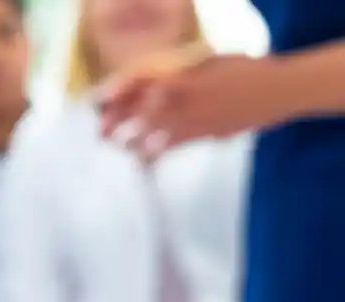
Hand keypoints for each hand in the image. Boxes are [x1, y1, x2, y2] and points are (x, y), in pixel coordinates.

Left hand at [101, 53, 285, 158]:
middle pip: (141, 113)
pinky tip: (145, 161)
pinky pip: (175, 145)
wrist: (278, 90)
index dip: (119, 92)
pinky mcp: (206, 134)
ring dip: (133, 143)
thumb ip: (182, 73)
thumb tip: (153, 85)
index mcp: (185, 76)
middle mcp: (186, 99)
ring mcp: (196, 119)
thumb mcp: (211, 62)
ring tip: (120, 148)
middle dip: (118, 124)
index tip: (102, 100)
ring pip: (154, 134)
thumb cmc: (245, 70)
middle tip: (101, 133)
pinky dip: (157, 152)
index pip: (142, 84)